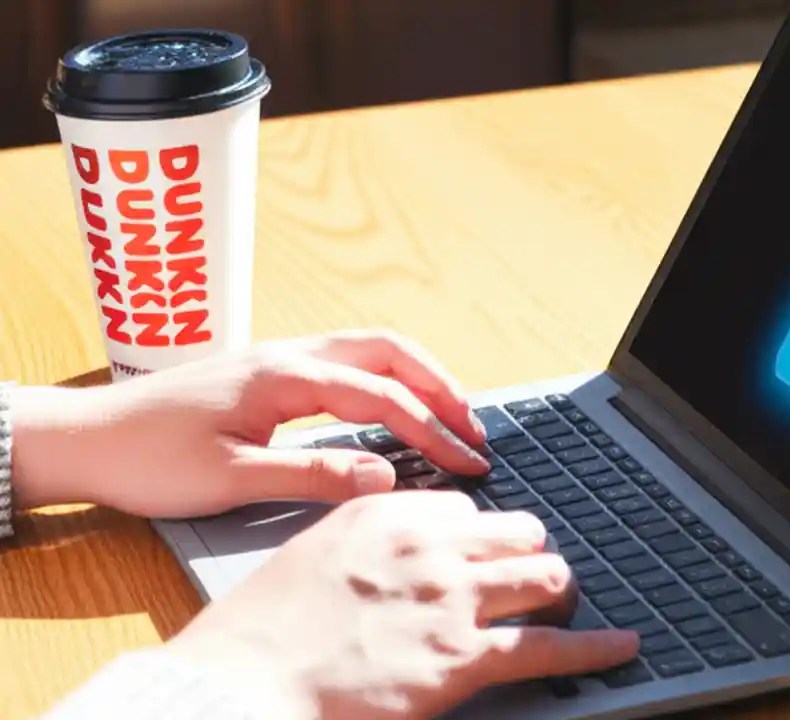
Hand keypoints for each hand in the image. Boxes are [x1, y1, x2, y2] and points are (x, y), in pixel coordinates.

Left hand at [10, 330, 489, 516]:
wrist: (85, 438)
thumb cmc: (148, 458)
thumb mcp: (231, 477)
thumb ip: (312, 474)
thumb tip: (384, 475)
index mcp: (286, 376)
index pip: (383, 397)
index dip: (432, 431)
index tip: (467, 462)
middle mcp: (290, 355)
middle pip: (390, 352)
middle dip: (442, 386)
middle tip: (477, 429)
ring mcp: (280, 360)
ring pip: (370, 351)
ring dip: (418, 377)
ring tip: (452, 415)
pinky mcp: (269, 374)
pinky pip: (347, 364)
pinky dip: (387, 380)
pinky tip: (394, 410)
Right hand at [166, 490, 639, 718]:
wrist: (241, 684)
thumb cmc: (260, 631)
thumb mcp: (313, 556)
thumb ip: (370, 544)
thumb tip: (406, 558)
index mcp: (387, 510)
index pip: (466, 508)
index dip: (479, 538)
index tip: (483, 556)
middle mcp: (429, 542)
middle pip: (518, 532)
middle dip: (528, 557)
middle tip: (527, 585)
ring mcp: (452, 597)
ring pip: (546, 576)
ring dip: (559, 594)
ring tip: (563, 611)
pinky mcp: (465, 656)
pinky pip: (553, 646)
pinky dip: (596, 646)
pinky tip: (622, 645)